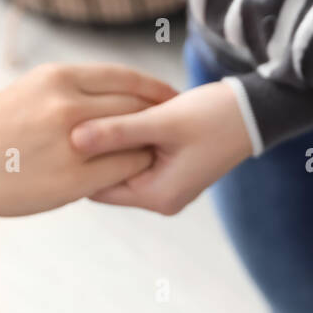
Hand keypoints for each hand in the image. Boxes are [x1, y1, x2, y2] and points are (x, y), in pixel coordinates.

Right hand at [0, 64, 174, 216]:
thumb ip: (67, 92)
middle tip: (182, 125)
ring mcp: (72, 143)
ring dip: (153, 146)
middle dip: (162, 116)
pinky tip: (141, 176)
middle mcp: (67, 105)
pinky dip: (135, 172)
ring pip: (135, 140)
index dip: (154, 89)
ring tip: (167, 151)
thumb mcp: (28, 94)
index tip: (172, 97)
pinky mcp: (73, 180)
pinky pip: (122, 172)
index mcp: (57, 78)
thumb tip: (105, 98)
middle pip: (135, 106)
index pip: (124, 78)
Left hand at [70, 79, 252, 213]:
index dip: (78, 163)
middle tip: (66, 120)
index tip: (58, 134)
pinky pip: (135, 159)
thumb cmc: (214, 116)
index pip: (98, 188)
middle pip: (107, 179)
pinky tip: (115, 116)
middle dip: (92, 153)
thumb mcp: (162, 122)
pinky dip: (125, 140)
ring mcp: (166, 187)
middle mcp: (161, 199)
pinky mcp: (170, 171)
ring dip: (109, 144)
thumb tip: (72, 138)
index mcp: (158, 196)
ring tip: (89, 114)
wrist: (253, 113)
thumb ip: (117, 131)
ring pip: (120, 167)